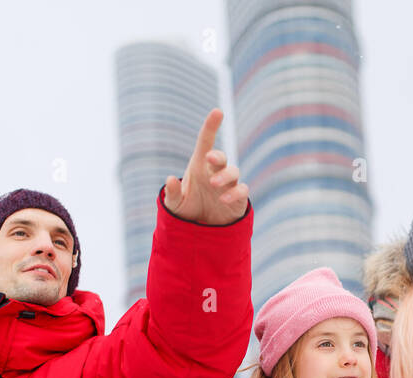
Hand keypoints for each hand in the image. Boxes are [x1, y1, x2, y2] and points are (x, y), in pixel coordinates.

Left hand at [162, 108, 248, 224]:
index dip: (212, 126)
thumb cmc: (187, 210)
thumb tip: (170, 179)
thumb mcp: (174, 205)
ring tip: (214, 184)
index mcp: (200, 166)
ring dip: (225, 176)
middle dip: (217, 156)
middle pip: (221, 157)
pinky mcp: (238, 199)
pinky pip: (242, 190)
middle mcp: (215, 172)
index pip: (206, 142)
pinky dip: (235, 193)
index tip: (218, 112)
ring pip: (233, 171)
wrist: (202, 230)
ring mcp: (228, 185)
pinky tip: (223, 199)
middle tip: (210, 158)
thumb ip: (172, 193)